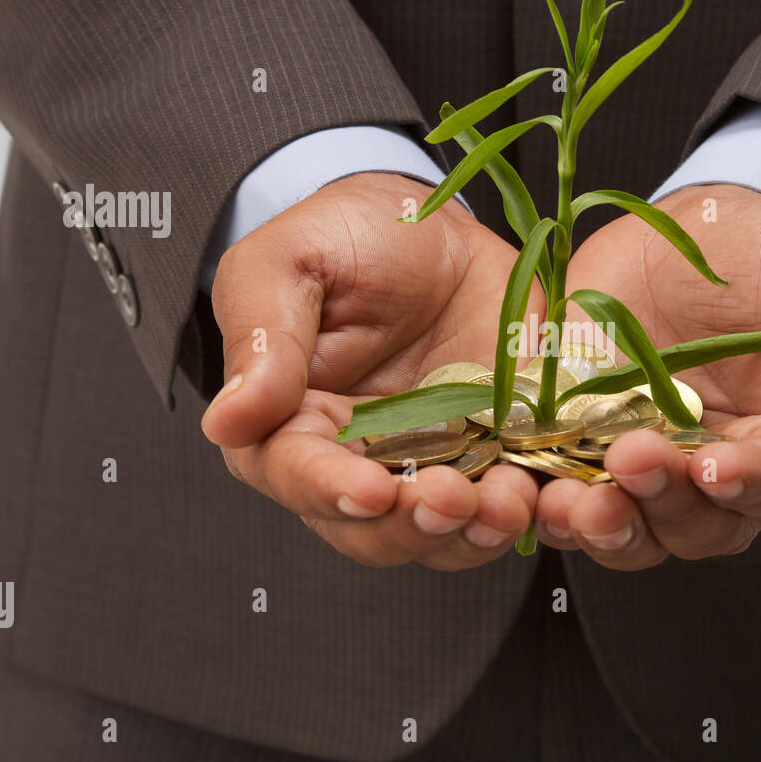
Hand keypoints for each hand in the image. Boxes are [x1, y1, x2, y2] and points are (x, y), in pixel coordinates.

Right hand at [201, 172, 542, 569]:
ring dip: (470, 533)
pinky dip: (520, 508)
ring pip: (439, 534)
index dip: (333, 493)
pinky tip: (533, 492)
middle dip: (410, 526)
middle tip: (447, 499)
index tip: (371, 492)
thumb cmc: (343, 240)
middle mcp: (357, 462)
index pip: (299, 478)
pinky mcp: (490, 453)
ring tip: (501, 504)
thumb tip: (227, 420)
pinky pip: (503, 502)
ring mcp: (429, 464)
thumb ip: (262, 341)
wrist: (429, 226)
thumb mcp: (286, 266)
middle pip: (371, 529)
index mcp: (290, 426)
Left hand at [535, 184, 760, 569]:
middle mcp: (723, 475)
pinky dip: (560, 509)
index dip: (753, 485)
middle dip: (671, 501)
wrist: (692, 225)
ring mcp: (653, 468)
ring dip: (611, 524)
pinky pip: (576, 502)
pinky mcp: (588, 451)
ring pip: (640, 532)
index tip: (719, 466)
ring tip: (582, 500)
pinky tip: (544, 496)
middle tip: (635, 457)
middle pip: (708, 525)